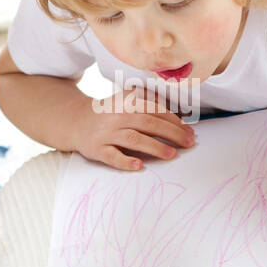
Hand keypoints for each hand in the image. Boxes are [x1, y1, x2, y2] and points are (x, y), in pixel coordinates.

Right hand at [75, 84, 195, 170]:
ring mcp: (107, 133)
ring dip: (154, 147)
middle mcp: (118, 117)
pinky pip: (112, 156)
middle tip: (188, 143)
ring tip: (171, 155)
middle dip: (171, 134)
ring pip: (133, 139)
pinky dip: (124, 161)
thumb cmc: (110, 114)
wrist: (77, 121)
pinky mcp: (97, 149)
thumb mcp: (127, 101)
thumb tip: (180, 111)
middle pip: (149, 124)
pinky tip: (138, 165)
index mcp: (128, 103)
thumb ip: (149, 101)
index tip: (189, 132)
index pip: (156, 111)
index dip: (174, 121)